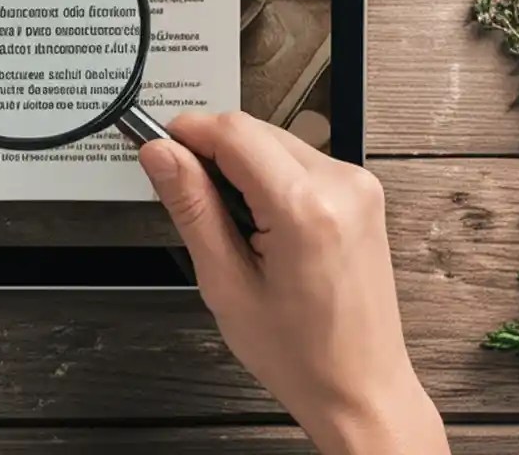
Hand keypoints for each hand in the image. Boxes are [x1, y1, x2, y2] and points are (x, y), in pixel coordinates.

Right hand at [139, 112, 449, 454]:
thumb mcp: (225, 282)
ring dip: (239, 164)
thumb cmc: (300, 353)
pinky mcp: (362, 194)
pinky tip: (258, 221)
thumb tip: (160, 154)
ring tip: (226, 222)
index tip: (156, 147)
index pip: (233, 132)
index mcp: (306, 208)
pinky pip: (299, 161)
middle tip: (181, 192)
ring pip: (275, 141)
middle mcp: (342, 185)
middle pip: (254, 131)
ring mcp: (358, 187)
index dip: (186, 132)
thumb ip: (192, 207)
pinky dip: (267, 176)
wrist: (360, 388)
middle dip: (210, 150)